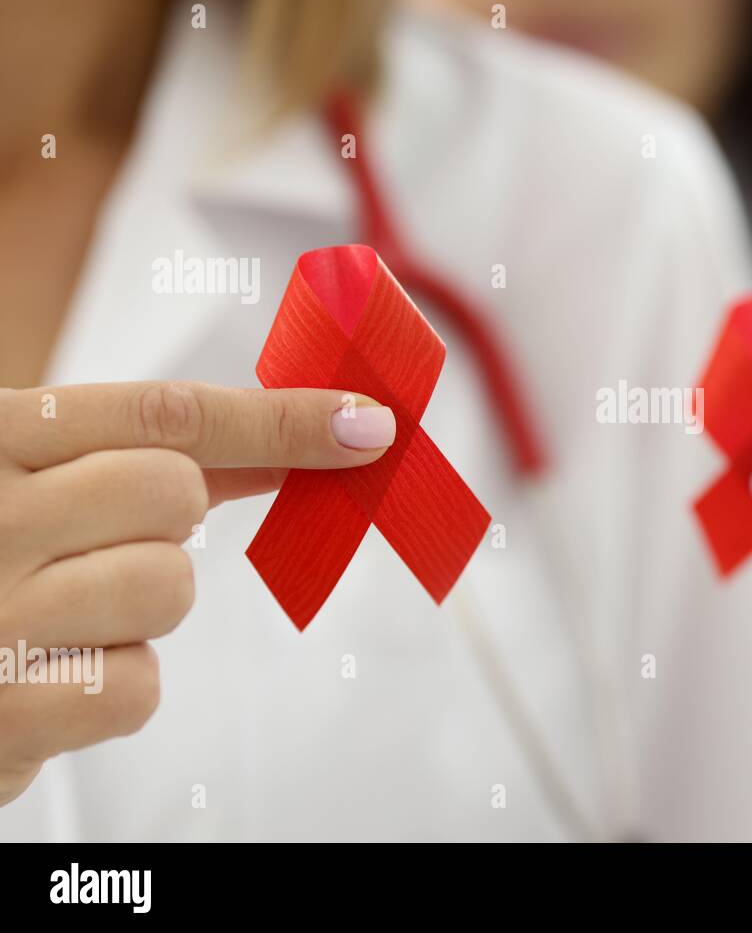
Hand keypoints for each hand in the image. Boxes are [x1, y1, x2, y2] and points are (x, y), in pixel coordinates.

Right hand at [0, 381, 395, 805]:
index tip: (368, 424)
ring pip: (165, 588)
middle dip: (169, 523)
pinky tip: (51, 677)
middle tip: (105, 544)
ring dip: (140, 608)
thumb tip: (298, 440)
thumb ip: (151, 455)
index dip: (280, 419)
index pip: (163, 413)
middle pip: (172, 494)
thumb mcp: (34, 481)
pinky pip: (136, 687)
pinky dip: (114, 687)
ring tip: (62, 615)